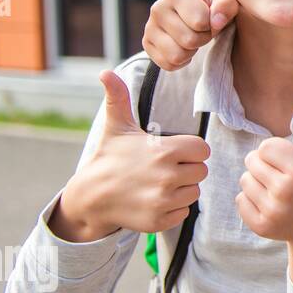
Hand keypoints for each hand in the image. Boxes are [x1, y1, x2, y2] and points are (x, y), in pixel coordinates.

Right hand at [53, 71, 210, 242]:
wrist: (90, 197)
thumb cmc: (109, 158)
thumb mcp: (116, 127)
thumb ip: (119, 98)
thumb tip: (105, 72)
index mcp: (165, 151)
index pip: (202, 150)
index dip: (189, 151)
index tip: (171, 152)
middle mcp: (167, 176)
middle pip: (201, 171)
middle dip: (186, 170)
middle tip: (162, 169)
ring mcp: (163, 200)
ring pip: (194, 192)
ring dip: (180, 189)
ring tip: (156, 184)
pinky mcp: (159, 220)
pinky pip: (183, 212)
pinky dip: (172, 209)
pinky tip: (153, 200)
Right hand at [142, 0, 239, 70]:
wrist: (198, 14)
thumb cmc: (213, 7)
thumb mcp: (226, 2)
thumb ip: (225, 7)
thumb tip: (216, 22)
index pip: (200, 22)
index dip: (212, 26)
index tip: (211, 20)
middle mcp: (158, 8)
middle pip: (189, 40)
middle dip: (203, 39)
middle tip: (203, 31)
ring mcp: (149, 27)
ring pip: (177, 55)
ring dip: (192, 51)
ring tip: (193, 38)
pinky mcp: (147, 44)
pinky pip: (168, 65)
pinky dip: (181, 61)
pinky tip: (184, 47)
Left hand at [235, 110, 292, 248]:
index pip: (265, 146)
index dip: (277, 151)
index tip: (291, 162)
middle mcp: (286, 192)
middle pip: (251, 160)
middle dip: (265, 165)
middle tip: (284, 176)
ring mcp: (272, 211)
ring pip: (244, 180)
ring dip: (257, 182)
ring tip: (278, 190)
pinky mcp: (260, 226)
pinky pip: (239, 200)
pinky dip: (251, 201)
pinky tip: (271, 204)